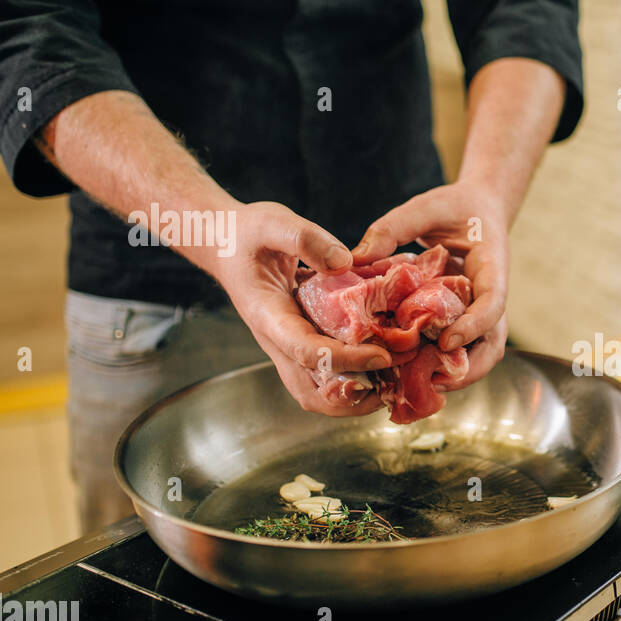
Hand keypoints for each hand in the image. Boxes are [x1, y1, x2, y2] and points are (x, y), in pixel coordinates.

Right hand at [214, 201, 390, 414]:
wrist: (224, 242)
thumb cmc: (246, 233)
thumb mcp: (273, 222)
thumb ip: (305, 239)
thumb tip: (343, 262)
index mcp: (269, 317)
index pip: (307, 352)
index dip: (346, 359)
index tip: (381, 355)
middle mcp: (279, 342)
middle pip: (312, 393)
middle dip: (353, 398)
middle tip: (394, 379)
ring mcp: (289, 347)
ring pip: (320, 392)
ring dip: (356, 395)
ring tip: (395, 376)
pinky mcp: (302, 343)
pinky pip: (327, 375)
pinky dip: (355, 377)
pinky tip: (385, 359)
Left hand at [352, 182, 508, 389]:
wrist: (476, 211)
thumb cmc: (453, 207)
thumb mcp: (425, 207)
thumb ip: (393, 228)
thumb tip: (355, 257)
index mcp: (491, 267)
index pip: (493, 303)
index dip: (473, 326)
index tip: (446, 342)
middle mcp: (491, 297)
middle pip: (493, 343)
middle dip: (469, 368)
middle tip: (434, 381)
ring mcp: (480, 313)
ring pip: (480, 354)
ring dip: (456, 374)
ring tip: (420, 387)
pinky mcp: (465, 321)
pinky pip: (461, 350)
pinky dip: (442, 365)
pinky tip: (411, 374)